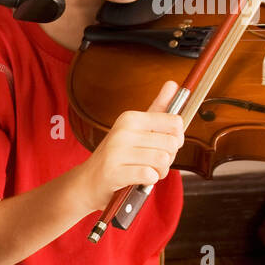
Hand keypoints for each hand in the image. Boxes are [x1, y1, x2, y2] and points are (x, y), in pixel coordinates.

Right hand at [76, 79, 184, 211]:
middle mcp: (122, 131)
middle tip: (152, 160)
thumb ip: (157, 108)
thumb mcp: (135, 128)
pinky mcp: (114, 172)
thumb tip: (173, 84)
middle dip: (168, 157)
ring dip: (159, 171)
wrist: (89, 180)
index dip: (176, 137)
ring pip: (163, 160)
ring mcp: (117, 152)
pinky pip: (150, 175)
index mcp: (130, 118)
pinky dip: (149, 180)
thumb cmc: (116, 154)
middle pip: (172, 144)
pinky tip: (138, 178)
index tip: (162, 142)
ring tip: (146, 170)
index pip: (175, 122)